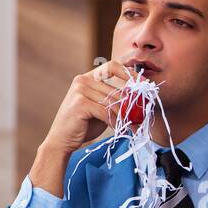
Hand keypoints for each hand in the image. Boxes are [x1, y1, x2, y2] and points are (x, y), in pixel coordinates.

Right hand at [27, 60, 133, 197]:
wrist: (62, 141)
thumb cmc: (83, 125)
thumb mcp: (101, 108)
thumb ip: (114, 99)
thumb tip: (139, 96)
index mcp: (88, 77)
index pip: (112, 66)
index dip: (130, 74)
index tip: (145, 84)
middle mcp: (82, 80)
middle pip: (116, 89)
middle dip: (131, 103)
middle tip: (142, 115)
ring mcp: (80, 90)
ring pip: (113, 102)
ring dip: (125, 116)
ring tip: (133, 125)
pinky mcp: (80, 103)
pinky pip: (106, 112)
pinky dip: (116, 122)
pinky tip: (120, 129)